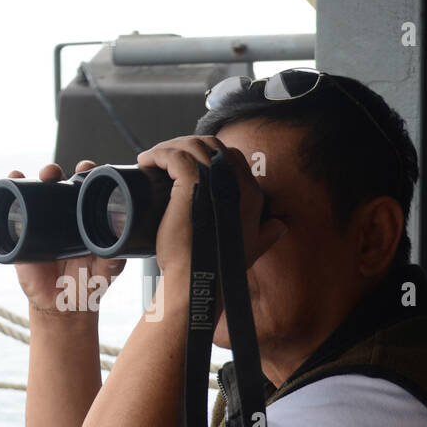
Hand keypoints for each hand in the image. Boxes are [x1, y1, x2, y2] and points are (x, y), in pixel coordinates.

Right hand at [10, 160, 126, 314]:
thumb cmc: (88, 285)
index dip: (84, 174)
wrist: (62, 307)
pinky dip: (9, 192)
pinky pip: (12, 212)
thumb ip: (114, 257)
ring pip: (33, 193)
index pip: (83, 187)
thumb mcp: (106, 271)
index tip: (86, 169)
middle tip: (54, 173)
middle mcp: (61, 215)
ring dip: (31, 178)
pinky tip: (11, 181)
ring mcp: (39, 223)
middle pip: (55, 184)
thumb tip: (121, 242)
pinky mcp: (21, 236)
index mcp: (83, 217)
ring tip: (33, 177)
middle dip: (53, 172)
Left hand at [136, 136, 286, 277]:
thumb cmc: (217, 269)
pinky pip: (174, 155)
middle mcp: (236, 182)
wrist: (199, 281)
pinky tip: (146, 162)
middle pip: (210, 145)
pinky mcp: (192, 182)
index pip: (229, 155)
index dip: (205, 154)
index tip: (182, 164)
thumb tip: (279, 227)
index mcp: (250, 193)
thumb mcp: (252, 249)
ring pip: (191, 146)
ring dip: (168, 148)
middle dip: (185, 146)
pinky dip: (157, 154)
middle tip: (164, 160)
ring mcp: (214, 179)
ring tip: (152, 160)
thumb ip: (267, 235)